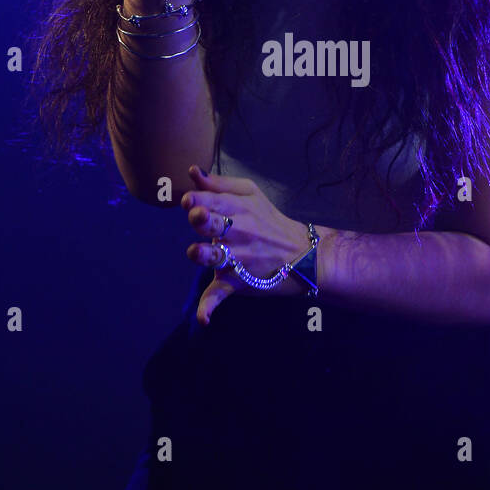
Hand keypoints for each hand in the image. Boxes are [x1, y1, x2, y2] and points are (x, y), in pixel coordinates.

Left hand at [181, 165, 311, 325]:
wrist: (303, 254)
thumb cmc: (269, 221)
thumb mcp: (250, 195)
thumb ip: (219, 184)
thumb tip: (193, 171)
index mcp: (238, 209)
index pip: (213, 201)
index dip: (197, 199)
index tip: (187, 200)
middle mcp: (237, 233)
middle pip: (214, 224)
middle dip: (203, 219)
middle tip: (197, 216)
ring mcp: (238, 259)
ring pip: (216, 257)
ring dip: (205, 255)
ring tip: (196, 252)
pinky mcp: (238, 282)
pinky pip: (221, 295)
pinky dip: (211, 307)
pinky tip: (203, 318)